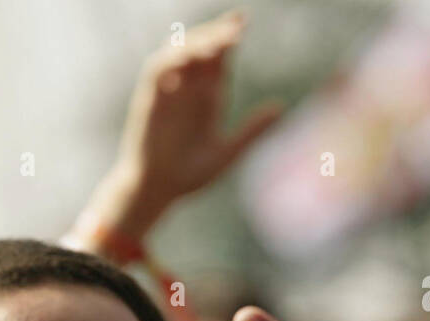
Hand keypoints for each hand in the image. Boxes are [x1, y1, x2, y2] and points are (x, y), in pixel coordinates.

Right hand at [119, 10, 281, 211]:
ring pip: (178, 54)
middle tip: (235, 27)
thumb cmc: (189, 176)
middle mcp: (188, 89)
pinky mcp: (148, 101)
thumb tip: (280, 107)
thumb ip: (251, 131)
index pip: (219, 58)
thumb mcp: (226, 153)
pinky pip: (156, 71)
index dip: (229, 36)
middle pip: (201, 49)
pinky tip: (187, 59)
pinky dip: (169, 61)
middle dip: (216, 34)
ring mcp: (167, 93)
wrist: (158, 191)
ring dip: (195, 45)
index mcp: (208, 97)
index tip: (242, 19)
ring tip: (215, 45)